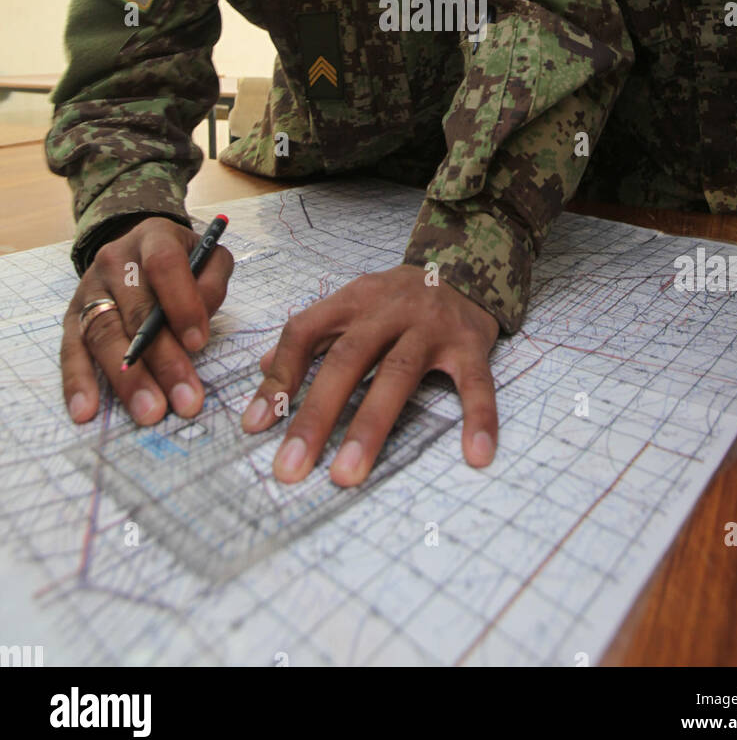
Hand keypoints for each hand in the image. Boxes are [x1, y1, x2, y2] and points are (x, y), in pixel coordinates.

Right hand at [61, 217, 233, 426]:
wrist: (137, 250)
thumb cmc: (182, 262)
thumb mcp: (208, 256)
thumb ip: (213, 281)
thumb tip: (196, 327)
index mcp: (154, 237)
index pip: (164, 264)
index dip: (181, 303)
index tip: (199, 343)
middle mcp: (115, 260)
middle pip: (136, 311)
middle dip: (162, 359)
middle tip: (184, 399)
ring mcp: (90, 288)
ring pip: (105, 334)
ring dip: (127, 379)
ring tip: (149, 412)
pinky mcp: (72, 316)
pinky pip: (72, 350)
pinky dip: (78, 382)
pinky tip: (86, 410)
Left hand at [241, 263, 499, 485]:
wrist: (468, 265)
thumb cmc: (400, 297)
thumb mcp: (354, 303)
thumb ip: (314, 335)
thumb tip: (262, 369)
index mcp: (354, 299)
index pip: (306, 332)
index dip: (280, 377)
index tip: (256, 427)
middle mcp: (389, 309)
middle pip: (348, 359)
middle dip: (315, 415)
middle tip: (290, 467)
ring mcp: (431, 327)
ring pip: (397, 375)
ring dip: (370, 427)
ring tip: (347, 474)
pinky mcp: (471, 344)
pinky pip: (476, 384)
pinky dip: (478, 418)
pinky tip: (476, 455)